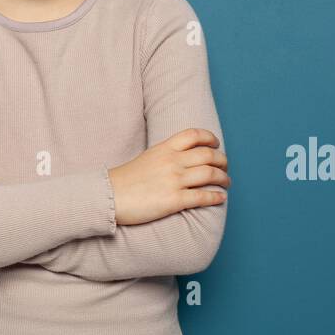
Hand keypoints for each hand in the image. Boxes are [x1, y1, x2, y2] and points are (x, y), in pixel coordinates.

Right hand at [106, 128, 228, 225]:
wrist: (108, 196)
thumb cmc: (125, 180)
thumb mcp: (147, 158)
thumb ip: (165, 155)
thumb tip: (182, 158)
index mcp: (164, 148)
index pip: (194, 135)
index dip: (210, 138)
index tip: (216, 144)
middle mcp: (172, 161)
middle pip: (208, 154)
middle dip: (222, 161)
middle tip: (225, 167)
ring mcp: (174, 180)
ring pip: (210, 174)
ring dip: (223, 178)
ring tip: (226, 183)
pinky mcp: (174, 200)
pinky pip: (203, 196)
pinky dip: (216, 197)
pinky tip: (220, 198)